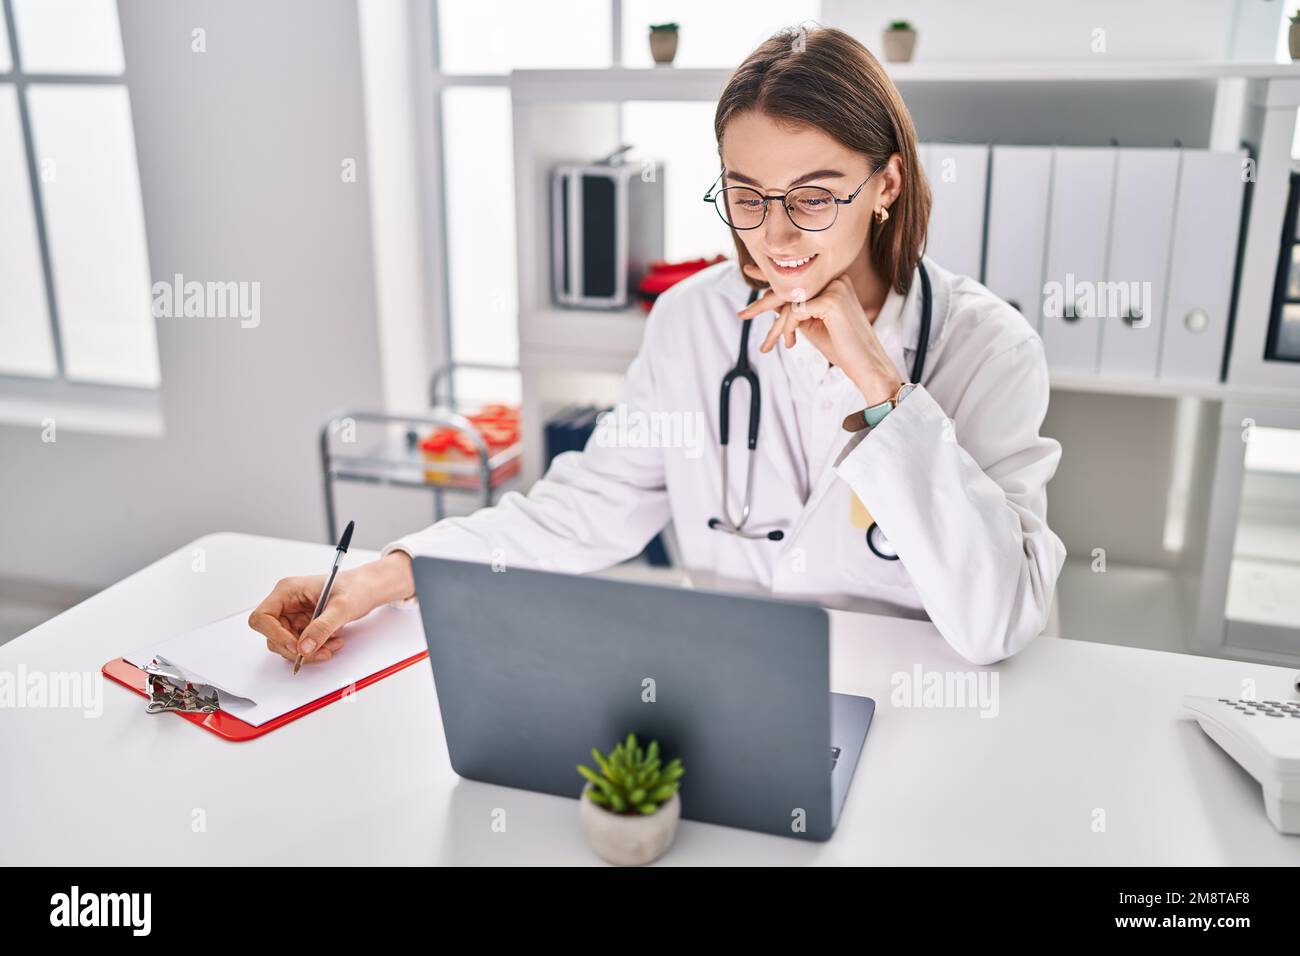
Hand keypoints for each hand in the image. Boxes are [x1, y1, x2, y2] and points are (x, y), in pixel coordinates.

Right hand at [248, 551, 414, 664]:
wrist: (368, 589)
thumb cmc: (356, 587)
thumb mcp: (342, 607)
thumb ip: (323, 627)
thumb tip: (304, 647)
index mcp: (287, 590)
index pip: (262, 618)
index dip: (275, 635)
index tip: (296, 645)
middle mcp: (286, 603)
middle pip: (273, 636)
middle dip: (297, 648)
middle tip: (321, 651)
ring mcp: (293, 616)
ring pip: (287, 644)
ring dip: (308, 651)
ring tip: (333, 644)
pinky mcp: (303, 626)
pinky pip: (301, 645)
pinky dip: (315, 649)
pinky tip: (333, 642)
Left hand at [736, 264, 902, 405]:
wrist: (867, 367)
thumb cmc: (842, 348)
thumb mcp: (812, 325)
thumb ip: (796, 310)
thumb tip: (773, 302)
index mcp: (834, 281)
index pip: (798, 278)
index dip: (771, 276)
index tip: (750, 269)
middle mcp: (836, 278)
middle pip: (790, 288)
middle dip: (762, 304)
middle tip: (741, 314)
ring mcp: (835, 287)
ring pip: (789, 303)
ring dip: (777, 328)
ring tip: (767, 346)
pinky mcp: (831, 300)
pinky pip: (794, 313)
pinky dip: (787, 329)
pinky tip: (791, 343)